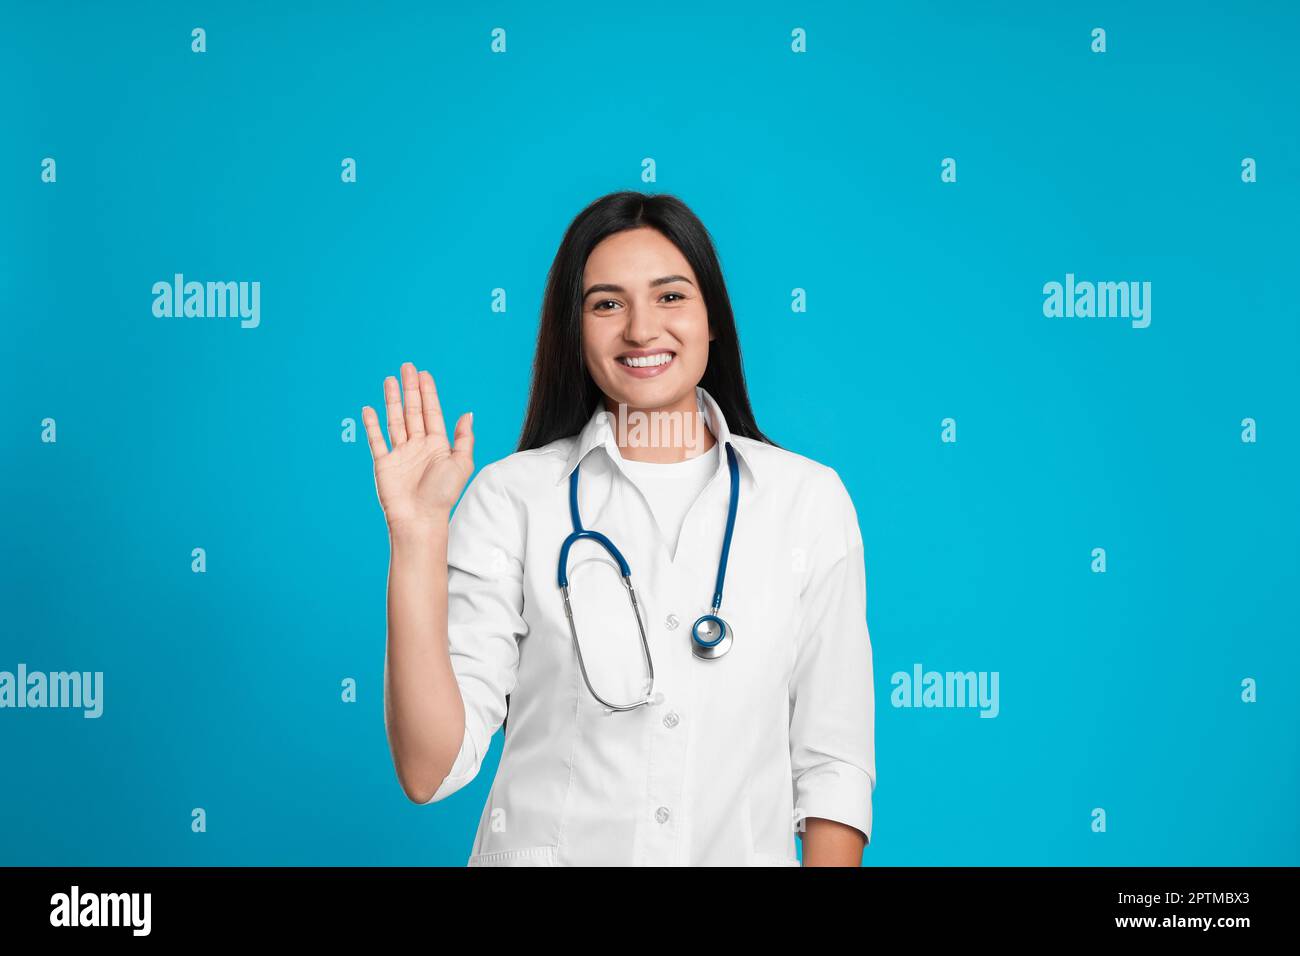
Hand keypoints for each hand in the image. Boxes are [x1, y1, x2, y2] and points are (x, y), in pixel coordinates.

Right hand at [362, 362, 473, 531]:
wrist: (420, 519)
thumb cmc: (443, 495)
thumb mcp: (461, 464)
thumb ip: (464, 438)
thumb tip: (467, 413)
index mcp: (438, 445)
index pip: (432, 412)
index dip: (428, 393)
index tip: (424, 374)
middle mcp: (418, 447)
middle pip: (413, 411)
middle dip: (410, 389)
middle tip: (407, 367)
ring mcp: (400, 454)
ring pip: (395, 420)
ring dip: (392, 400)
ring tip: (390, 380)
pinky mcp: (384, 463)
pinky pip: (377, 440)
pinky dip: (372, 424)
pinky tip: (370, 408)